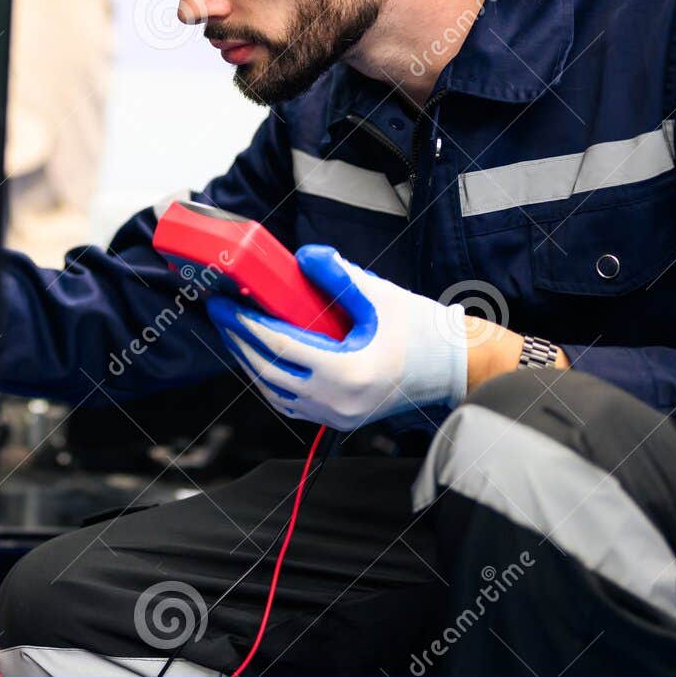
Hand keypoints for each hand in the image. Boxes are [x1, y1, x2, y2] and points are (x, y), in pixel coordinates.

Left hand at [206, 244, 467, 430]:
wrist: (454, 368)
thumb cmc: (421, 330)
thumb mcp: (380, 295)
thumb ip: (339, 275)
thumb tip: (301, 257)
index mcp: (348, 371)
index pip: (280, 346)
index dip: (246, 325)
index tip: (225, 304)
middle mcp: (338, 401)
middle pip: (269, 372)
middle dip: (238, 342)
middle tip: (221, 314)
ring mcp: (338, 416)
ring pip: (276, 393)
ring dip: (251, 364)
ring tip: (236, 334)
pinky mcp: (340, 420)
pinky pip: (292, 404)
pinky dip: (272, 381)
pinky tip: (262, 358)